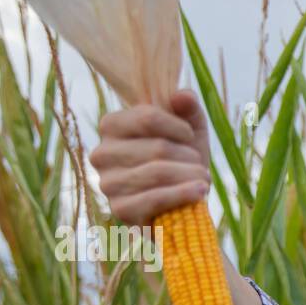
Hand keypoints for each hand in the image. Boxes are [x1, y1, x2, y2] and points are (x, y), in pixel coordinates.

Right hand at [89, 88, 211, 225]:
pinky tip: (200, 192)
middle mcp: (102, 153)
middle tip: (200, 166)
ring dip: (190, 176)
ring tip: (203, 179)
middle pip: (157, 147)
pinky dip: (183, 194)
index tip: (190, 136)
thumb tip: (184, 95)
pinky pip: (155, 198)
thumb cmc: (181, 162)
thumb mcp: (189, 131)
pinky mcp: (120, 210)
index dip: (178, 127)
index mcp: (112, 126)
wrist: (181, 206)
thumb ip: (188, 108)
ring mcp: (108, 183)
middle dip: (188, 157)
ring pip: (158, 172)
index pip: (148, 117)